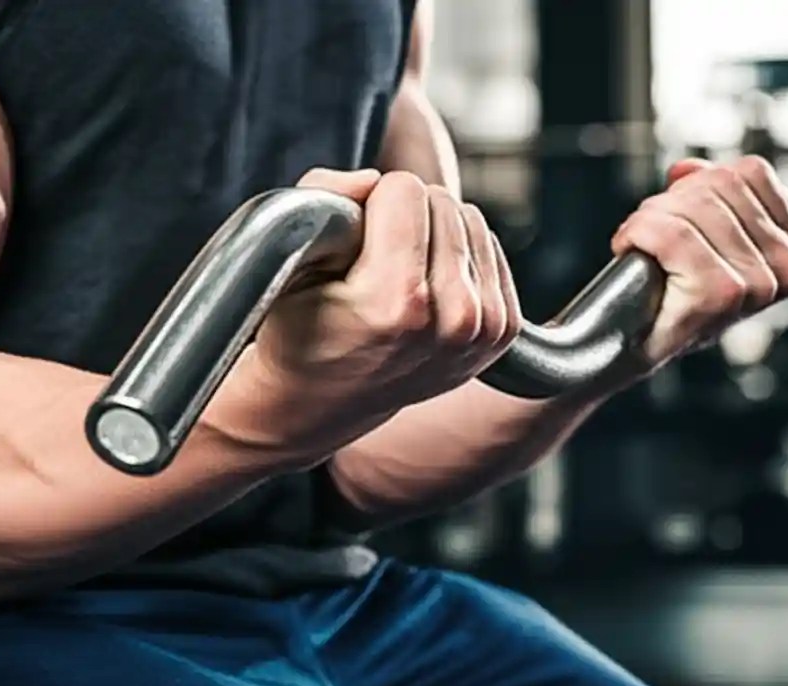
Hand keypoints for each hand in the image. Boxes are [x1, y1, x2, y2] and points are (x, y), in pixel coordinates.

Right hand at [249, 168, 521, 446]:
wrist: (319, 402)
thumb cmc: (296, 327)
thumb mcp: (285, 259)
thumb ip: (322, 197)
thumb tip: (372, 180)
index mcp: (398, 304)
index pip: (405, 190)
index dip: (370, 205)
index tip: (350, 243)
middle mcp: (452, 322)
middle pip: (441, 201)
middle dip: (404, 217)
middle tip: (371, 266)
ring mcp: (482, 331)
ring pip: (470, 219)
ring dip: (433, 234)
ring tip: (396, 278)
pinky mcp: (502, 332)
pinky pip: (490, 246)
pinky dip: (458, 255)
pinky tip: (425, 288)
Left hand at [611, 156, 787, 373]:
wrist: (628, 347)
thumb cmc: (667, 298)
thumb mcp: (701, 234)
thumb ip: (705, 193)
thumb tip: (687, 169)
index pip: (749, 173)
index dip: (700, 186)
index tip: (680, 219)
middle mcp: (785, 268)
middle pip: (716, 186)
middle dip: (671, 203)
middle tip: (653, 238)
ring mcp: (755, 283)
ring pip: (690, 206)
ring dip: (650, 219)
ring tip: (645, 248)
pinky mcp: (719, 292)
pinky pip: (670, 232)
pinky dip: (638, 233)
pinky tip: (633, 251)